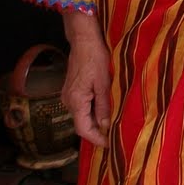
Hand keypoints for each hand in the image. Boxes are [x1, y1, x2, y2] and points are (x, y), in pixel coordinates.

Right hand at [60, 11, 111, 147]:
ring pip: (82, 116)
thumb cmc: (95, 58)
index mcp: (75, 101)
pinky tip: (105, 110)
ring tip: (113, 124)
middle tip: (115, 136)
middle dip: (98, 132)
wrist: (84, 40)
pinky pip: (82, 107)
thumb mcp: (104, 83)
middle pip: (82, 124)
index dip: (97, 139)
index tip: (110, 144)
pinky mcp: (71, 90)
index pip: (83, 130)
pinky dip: (92, 112)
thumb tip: (105, 126)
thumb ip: (104, 106)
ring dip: (96, 121)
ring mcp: (68, 95)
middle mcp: (68, 101)